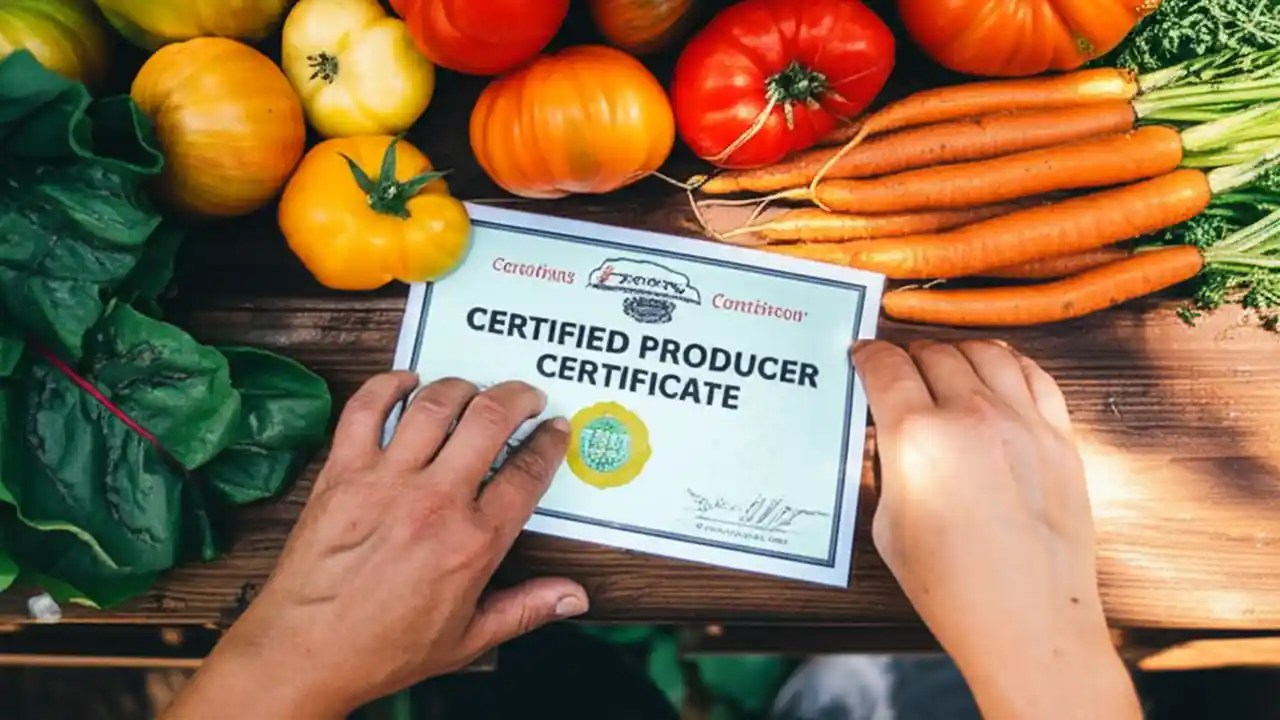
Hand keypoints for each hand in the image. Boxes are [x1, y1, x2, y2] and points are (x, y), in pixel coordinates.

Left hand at [163, 373, 588, 719]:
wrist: (306, 651)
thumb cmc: (385, 648)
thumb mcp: (469, 637)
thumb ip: (527, 608)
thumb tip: (575, 596)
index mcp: (473, 542)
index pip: (528, 472)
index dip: (548, 442)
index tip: (554, 429)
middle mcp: (435, 501)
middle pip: (490, 420)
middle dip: (517, 397)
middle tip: (524, 396)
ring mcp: (387, 481)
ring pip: (435, 405)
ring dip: (461, 386)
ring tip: (472, 389)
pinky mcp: (344, 472)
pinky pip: (367, 409)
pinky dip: (388, 385)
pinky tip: (405, 383)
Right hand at [853, 340, 1139, 719]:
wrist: (1029, 622)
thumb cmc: (953, 588)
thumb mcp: (888, 526)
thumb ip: (887, 467)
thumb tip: (888, 437)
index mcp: (918, 437)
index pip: (885, 367)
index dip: (867, 355)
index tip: (862, 355)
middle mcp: (971, 417)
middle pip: (932, 352)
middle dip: (907, 354)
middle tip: (897, 367)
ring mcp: (1022, 423)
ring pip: (984, 352)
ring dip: (955, 352)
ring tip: (942, 363)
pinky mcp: (1059, 438)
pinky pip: (1033, 374)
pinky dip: (1007, 362)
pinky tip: (995, 371)